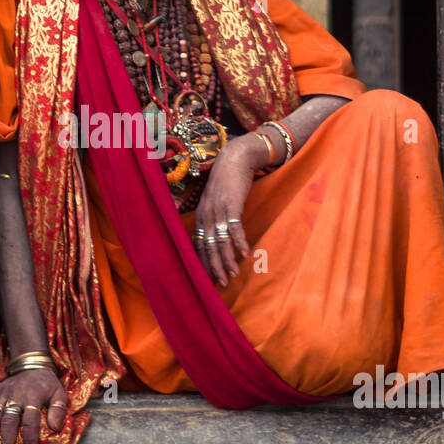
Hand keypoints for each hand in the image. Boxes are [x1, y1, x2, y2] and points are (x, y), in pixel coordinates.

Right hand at [0, 369, 66, 443]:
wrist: (31, 365)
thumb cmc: (46, 384)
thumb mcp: (59, 394)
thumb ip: (58, 410)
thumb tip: (55, 428)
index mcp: (33, 397)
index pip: (30, 420)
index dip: (30, 438)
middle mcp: (15, 395)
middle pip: (9, 420)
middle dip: (7, 440)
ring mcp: (2, 393)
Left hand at [193, 133, 269, 286]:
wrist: (235, 159)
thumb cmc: (226, 183)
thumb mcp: (215, 202)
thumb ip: (214, 219)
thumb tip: (218, 237)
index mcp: (201, 216)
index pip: (199, 246)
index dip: (205, 264)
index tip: (210, 280)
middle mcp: (206, 215)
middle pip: (208, 247)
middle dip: (215, 268)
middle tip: (223, 284)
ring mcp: (218, 210)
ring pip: (220, 241)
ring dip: (227, 260)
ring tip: (233, 275)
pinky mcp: (232, 204)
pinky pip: (234, 227)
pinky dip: (239, 242)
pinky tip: (244, 253)